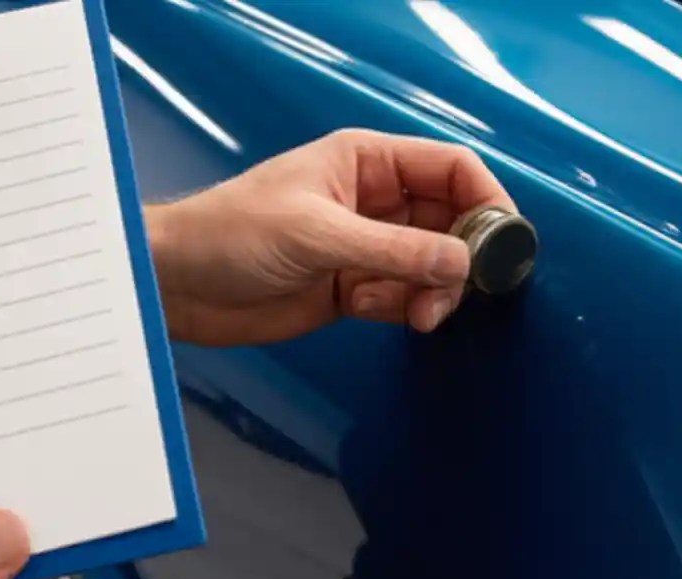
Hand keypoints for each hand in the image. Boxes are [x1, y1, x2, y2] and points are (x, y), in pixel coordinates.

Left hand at [147, 128, 514, 345]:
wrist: (178, 286)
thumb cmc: (229, 234)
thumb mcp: (317, 234)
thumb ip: (394, 251)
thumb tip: (461, 261)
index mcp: (366, 163)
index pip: (450, 170)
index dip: (486, 200)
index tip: (503, 241)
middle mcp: (373, 202)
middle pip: (450, 223)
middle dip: (462, 257)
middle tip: (458, 290)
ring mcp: (364, 247)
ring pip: (431, 266)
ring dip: (435, 292)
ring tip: (419, 312)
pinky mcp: (352, 288)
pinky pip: (403, 297)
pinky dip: (405, 309)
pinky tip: (382, 311)